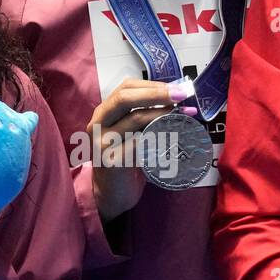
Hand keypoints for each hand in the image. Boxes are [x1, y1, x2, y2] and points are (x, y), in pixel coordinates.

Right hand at [88, 78, 190, 221]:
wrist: (110, 194)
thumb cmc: (124, 159)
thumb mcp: (129, 133)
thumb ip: (143, 117)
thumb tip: (177, 101)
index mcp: (102, 113)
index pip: (124, 88)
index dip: (151, 85)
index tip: (176, 87)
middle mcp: (98, 124)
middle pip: (125, 99)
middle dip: (156, 94)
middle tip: (181, 95)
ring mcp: (103, 143)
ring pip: (134, 120)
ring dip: (162, 115)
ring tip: (181, 115)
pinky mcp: (112, 162)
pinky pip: (138, 144)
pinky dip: (158, 138)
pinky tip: (172, 138)